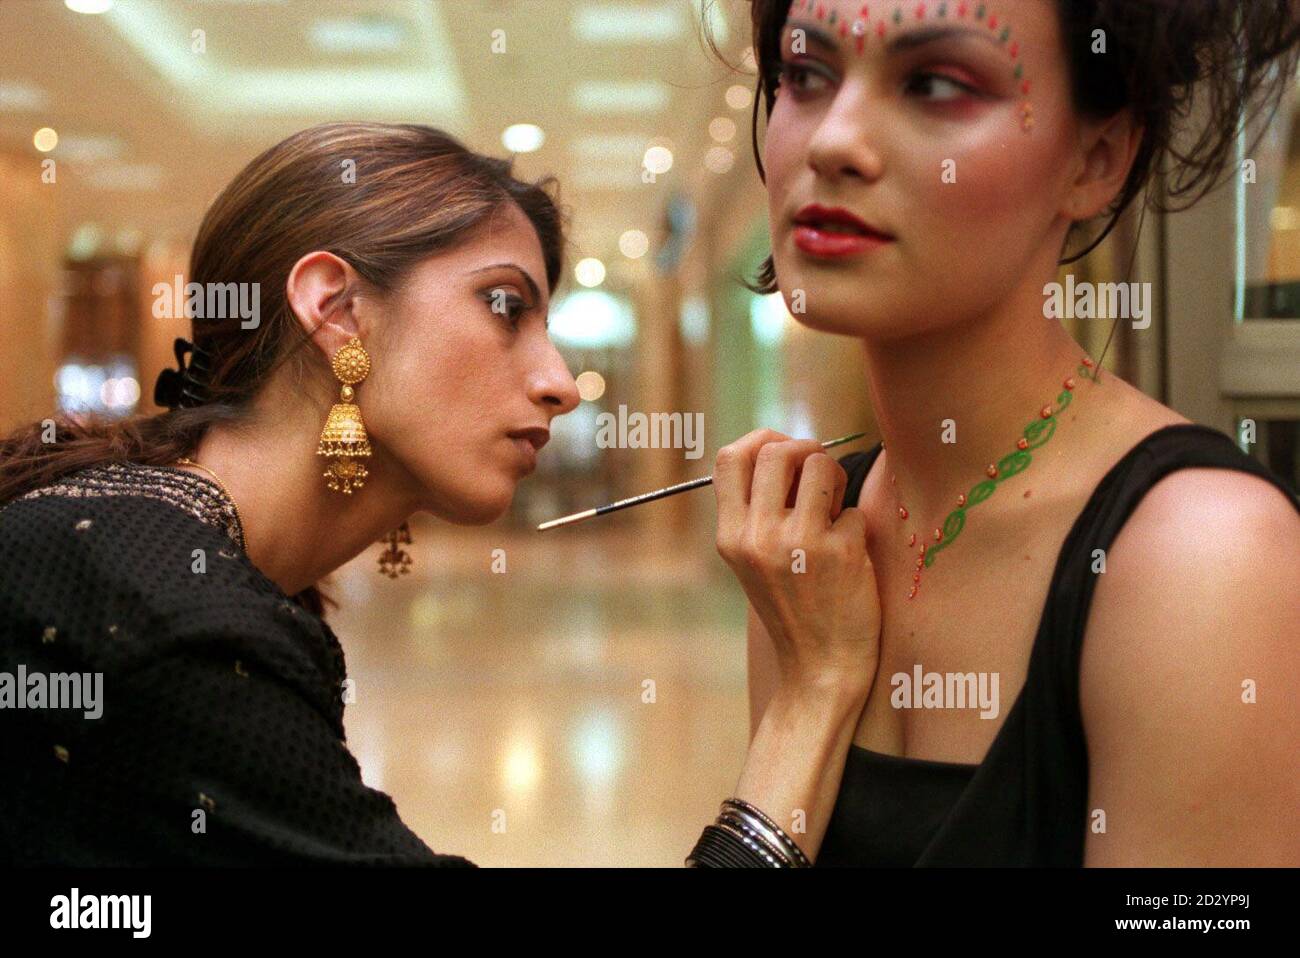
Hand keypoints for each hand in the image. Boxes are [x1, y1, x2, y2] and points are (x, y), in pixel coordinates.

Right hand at [714, 429, 881, 697]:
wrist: (820, 667)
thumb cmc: (793, 607)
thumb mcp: (753, 561)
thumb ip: (757, 510)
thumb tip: (784, 447)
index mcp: (731, 537)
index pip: (729, 458)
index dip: (760, 440)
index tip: (784, 450)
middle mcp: (758, 537)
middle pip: (777, 450)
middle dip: (806, 451)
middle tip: (820, 476)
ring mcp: (799, 544)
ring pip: (821, 464)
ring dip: (836, 480)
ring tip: (836, 511)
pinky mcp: (840, 552)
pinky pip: (853, 508)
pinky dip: (856, 526)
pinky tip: (851, 558)